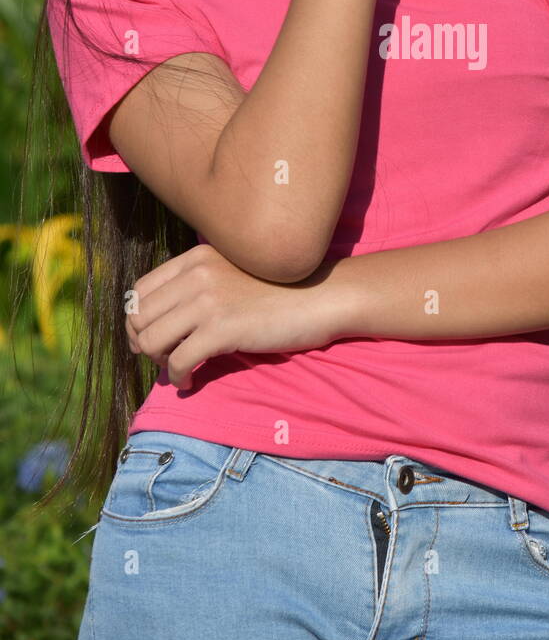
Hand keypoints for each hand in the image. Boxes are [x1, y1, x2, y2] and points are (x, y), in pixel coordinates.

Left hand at [124, 244, 347, 390]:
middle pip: (139, 317)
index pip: (139, 290)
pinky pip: (178, 361)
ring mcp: (208, 300)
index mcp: (196, 258)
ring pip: (151, 341)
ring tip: (179, 368)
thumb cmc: (278, 291)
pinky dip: (179, 378)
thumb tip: (155, 322)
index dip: (138, 320)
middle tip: (165, 358)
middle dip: (145, 344)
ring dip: (160, 362)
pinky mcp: (222, 328)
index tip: (152, 338)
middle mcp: (196, 274)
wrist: (319, 297)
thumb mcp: (230, 275)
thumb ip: (196, 286)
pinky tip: (191, 381)